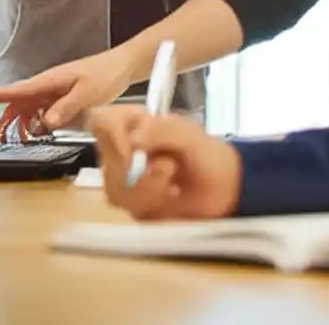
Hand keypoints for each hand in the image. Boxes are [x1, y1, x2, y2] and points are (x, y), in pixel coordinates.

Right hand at [0, 49, 135, 133]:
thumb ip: (66, 107)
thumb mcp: (87, 93)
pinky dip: (41, 119)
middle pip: (22, 100)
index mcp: (50, 80)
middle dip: (8, 114)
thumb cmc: (106, 74)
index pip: (20, 88)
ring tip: (18, 133)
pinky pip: (47, 110)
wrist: (123, 67)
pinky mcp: (65, 97)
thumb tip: (45, 121)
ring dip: (25, 119)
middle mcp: (49, 85)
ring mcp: (56, 91)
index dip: (0, 95)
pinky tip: (41, 128)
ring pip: (33, 107)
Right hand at [90, 105, 240, 220]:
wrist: (226, 190)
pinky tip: (170, 197)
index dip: (111, 134)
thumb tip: (133, 139)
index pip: (102, 121)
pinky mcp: (133, 204)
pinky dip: (152, 204)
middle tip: (170, 168)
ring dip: (148, 190)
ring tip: (173, 187)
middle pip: (107, 161)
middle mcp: (124, 150)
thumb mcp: (191, 136)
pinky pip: (127, 209)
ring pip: (115, 189)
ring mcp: (126, 180)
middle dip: (139, 171)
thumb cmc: (209, 154)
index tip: (134, 148)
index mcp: (136, 125)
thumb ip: (163, 131)